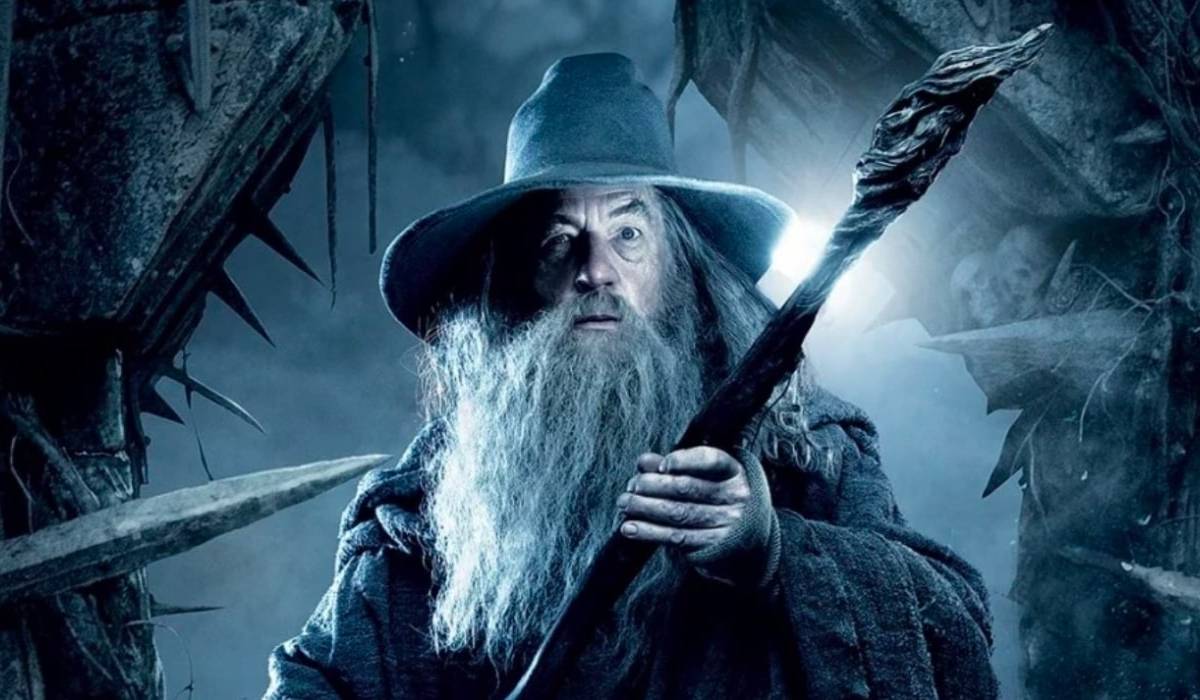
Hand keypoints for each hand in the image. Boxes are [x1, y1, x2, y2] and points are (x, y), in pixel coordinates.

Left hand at [616, 446, 779, 587]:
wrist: (753, 542)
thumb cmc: (722, 499)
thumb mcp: (710, 478)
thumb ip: (677, 466)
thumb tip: (644, 461)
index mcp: (734, 473)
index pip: (711, 460)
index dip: (683, 461)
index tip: (661, 466)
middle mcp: (733, 497)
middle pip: (687, 488)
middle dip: (653, 485)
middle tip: (632, 485)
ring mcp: (725, 524)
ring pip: (678, 513)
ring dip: (645, 508)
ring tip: (624, 503)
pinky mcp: (712, 546)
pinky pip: (676, 537)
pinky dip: (649, 532)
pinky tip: (630, 528)